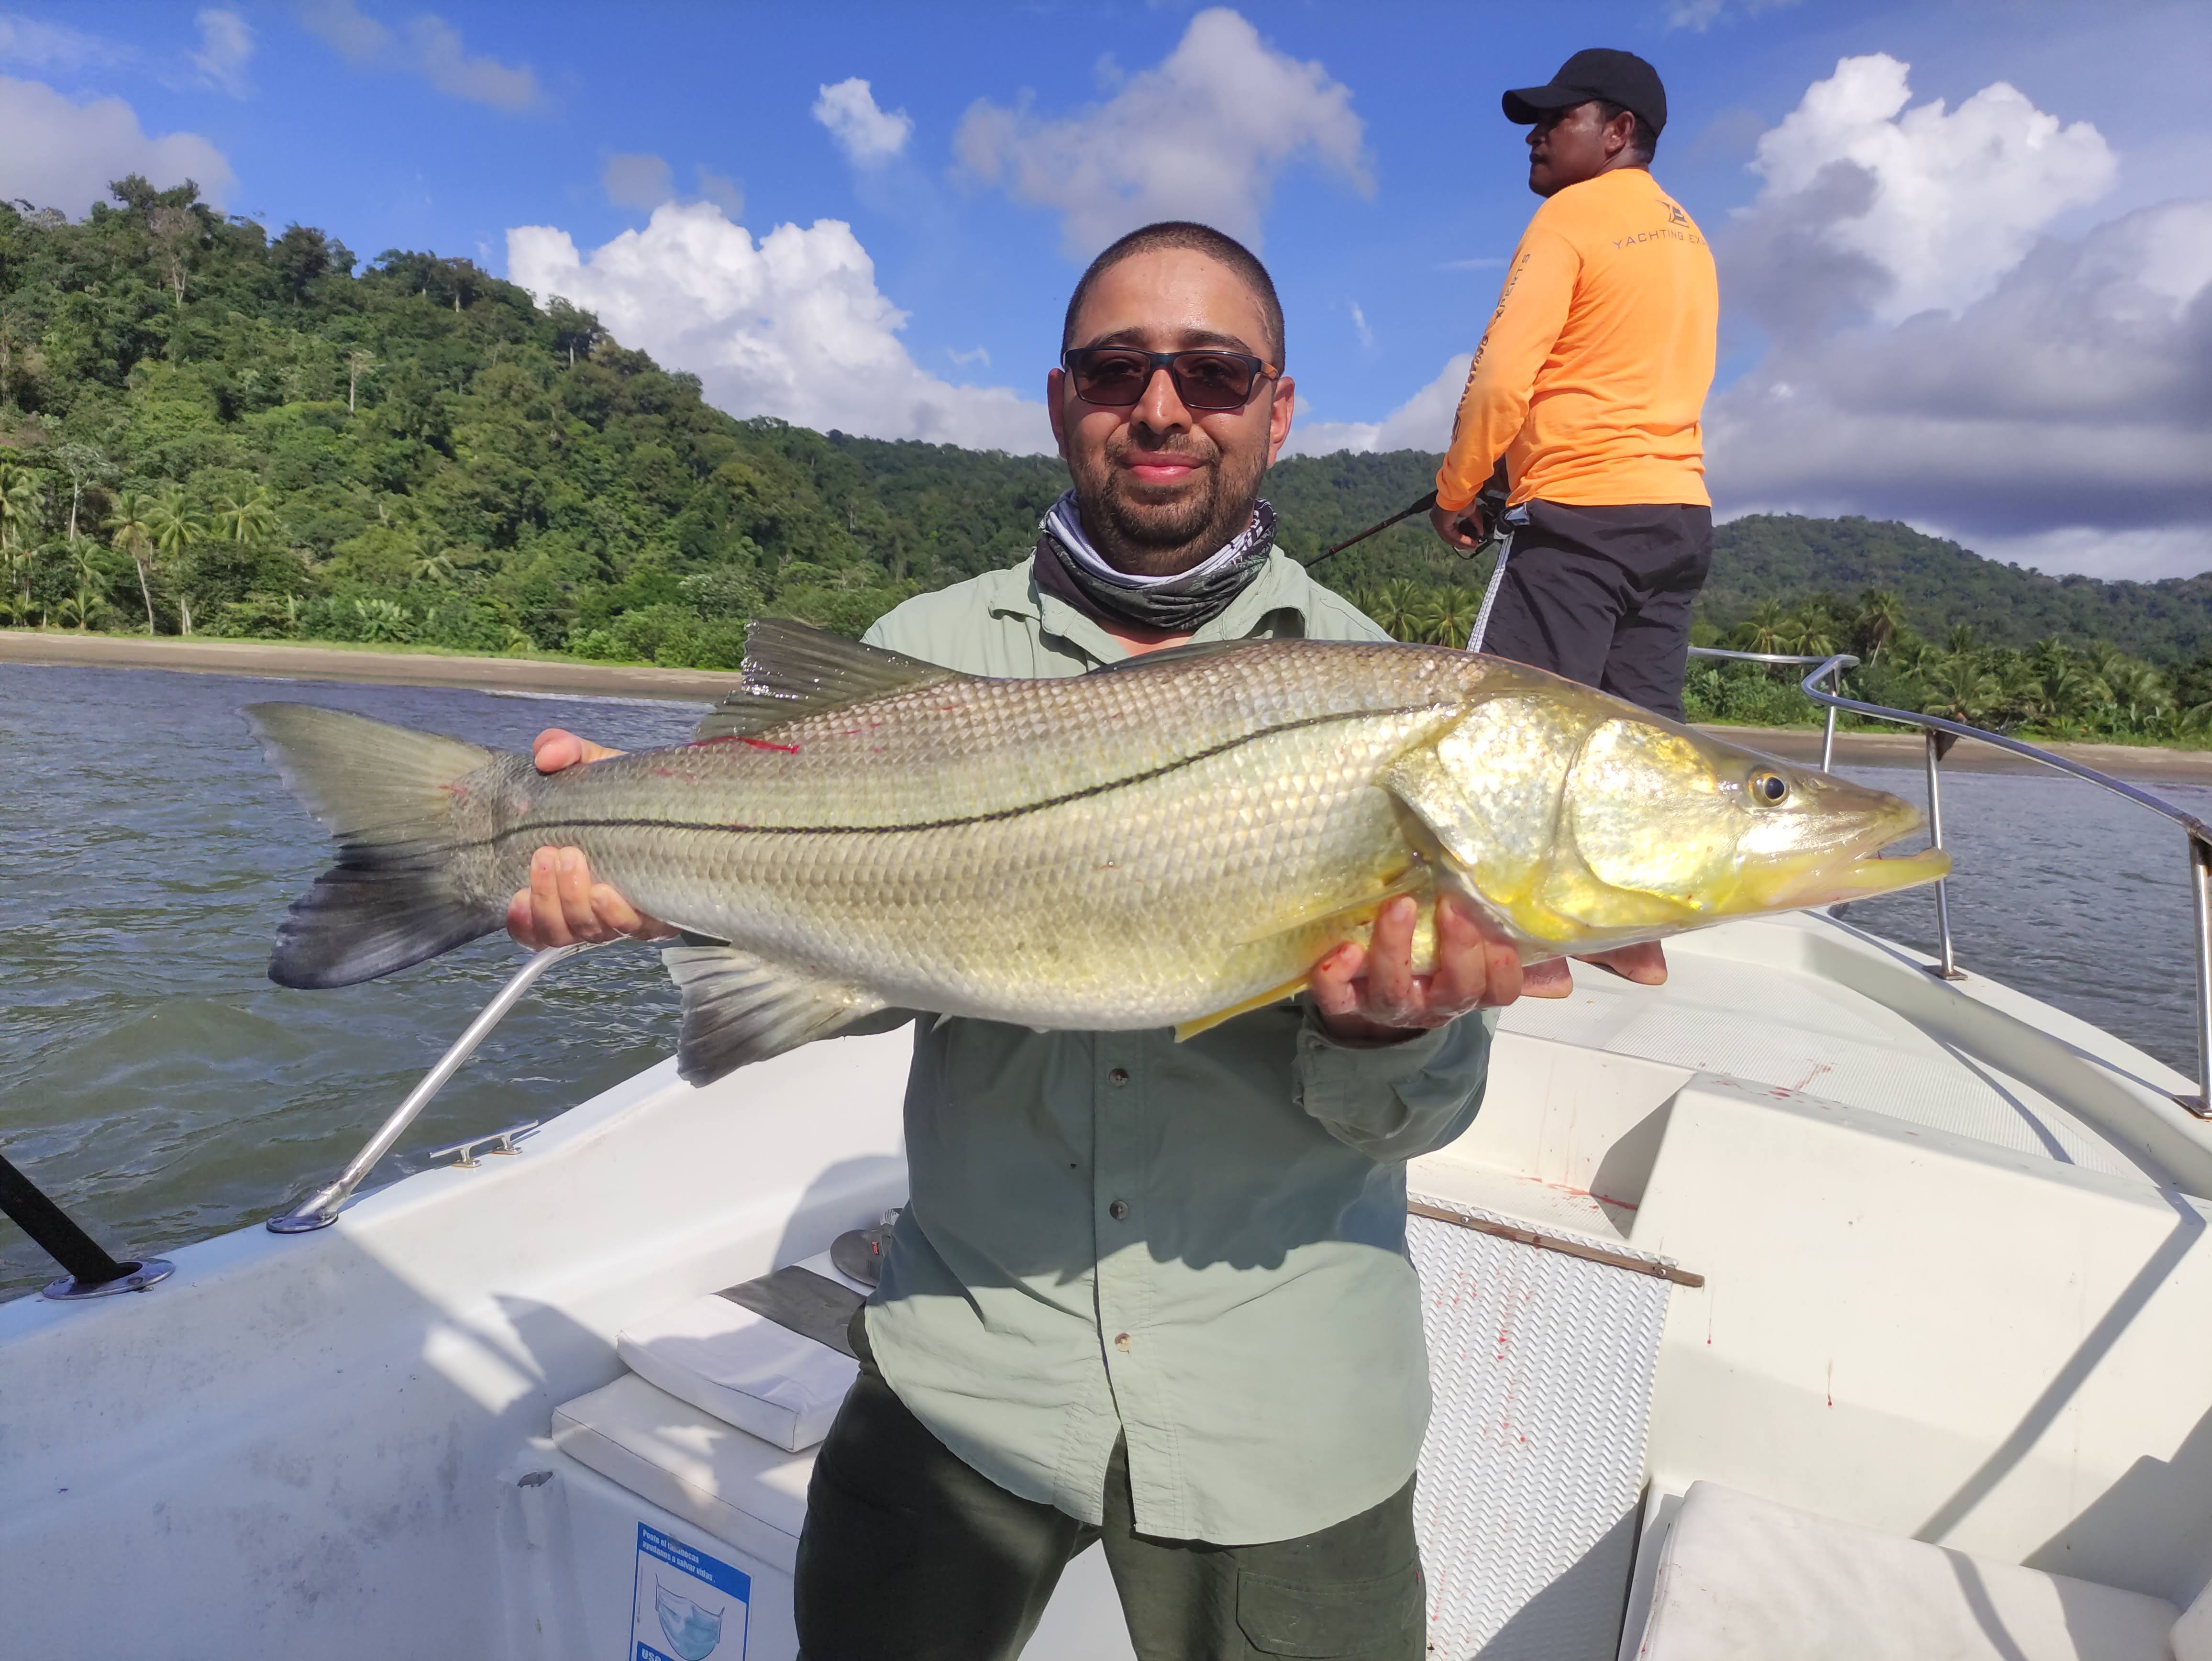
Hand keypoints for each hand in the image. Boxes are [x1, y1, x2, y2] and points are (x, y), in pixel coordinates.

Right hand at [504, 728, 675, 948]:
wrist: (680, 799)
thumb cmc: (628, 792)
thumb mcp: (594, 764)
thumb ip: (565, 750)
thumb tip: (546, 754)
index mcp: (565, 886)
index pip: (533, 926)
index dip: (522, 921)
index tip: (517, 895)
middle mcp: (591, 910)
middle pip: (559, 930)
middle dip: (550, 897)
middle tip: (554, 855)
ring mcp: (624, 916)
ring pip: (589, 932)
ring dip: (574, 902)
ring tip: (575, 861)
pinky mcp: (658, 916)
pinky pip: (631, 932)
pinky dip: (612, 916)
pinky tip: (604, 894)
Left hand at [1310, 893, 1521, 1042]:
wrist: (1371, 1000)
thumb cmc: (1434, 961)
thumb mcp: (1478, 954)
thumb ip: (1516, 951)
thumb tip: (1561, 966)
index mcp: (1469, 992)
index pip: (1499, 991)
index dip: (1503, 967)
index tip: (1499, 934)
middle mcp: (1432, 1004)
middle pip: (1453, 991)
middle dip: (1457, 950)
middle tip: (1451, 907)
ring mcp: (1387, 1005)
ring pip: (1394, 991)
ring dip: (1397, 949)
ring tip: (1399, 907)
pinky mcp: (1345, 1002)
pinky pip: (1337, 998)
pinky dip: (1336, 976)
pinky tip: (1344, 949)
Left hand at [1429, 502, 1485, 552]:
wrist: (1460, 491)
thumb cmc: (1463, 497)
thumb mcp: (1471, 512)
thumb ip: (1475, 523)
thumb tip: (1481, 533)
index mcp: (1441, 516)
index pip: (1449, 530)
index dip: (1460, 537)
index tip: (1471, 541)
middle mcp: (1437, 520)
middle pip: (1449, 537)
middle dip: (1461, 543)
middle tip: (1472, 546)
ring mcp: (1438, 523)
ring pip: (1450, 538)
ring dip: (1462, 543)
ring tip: (1473, 546)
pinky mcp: (1441, 525)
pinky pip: (1452, 536)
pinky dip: (1462, 540)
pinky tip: (1470, 542)